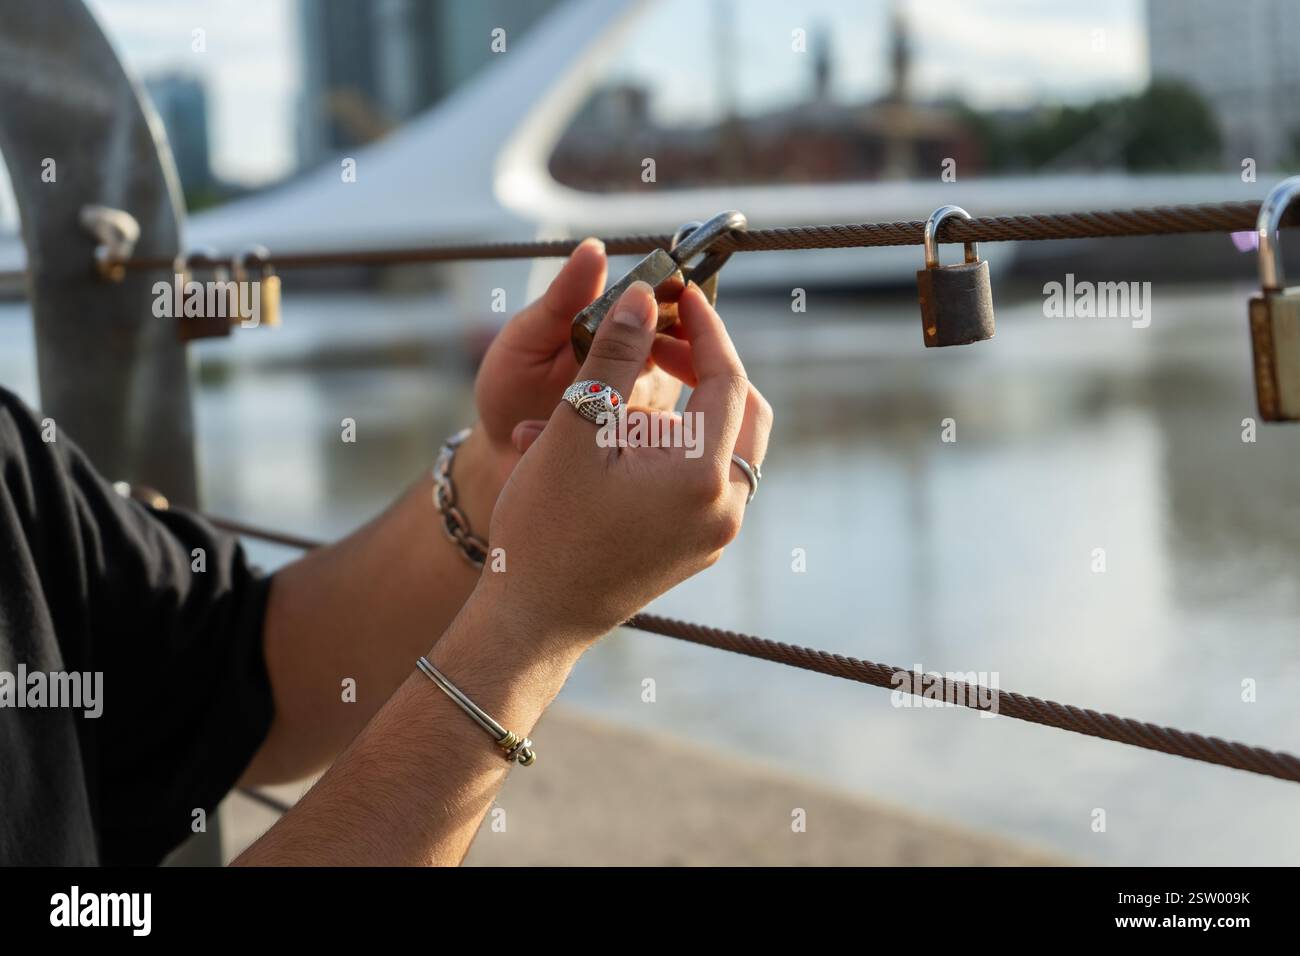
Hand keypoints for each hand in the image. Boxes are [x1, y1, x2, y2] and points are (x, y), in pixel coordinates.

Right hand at [472, 280, 772, 652]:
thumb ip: (616, 356)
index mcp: (703, 476)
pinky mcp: (697, 548)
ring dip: (693, 406)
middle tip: (658, 338)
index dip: (706, 329)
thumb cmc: (544, 528)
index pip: (729, 380)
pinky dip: (684, 446)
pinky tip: (629, 438)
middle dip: (706, 366)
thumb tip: (644, 298)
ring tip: (629, 390)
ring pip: (729, 446)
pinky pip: (709, 481)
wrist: (532, 620)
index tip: (680, 295)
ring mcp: (715, 534)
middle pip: (744, 412)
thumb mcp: (574, 429)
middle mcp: (724, 509)